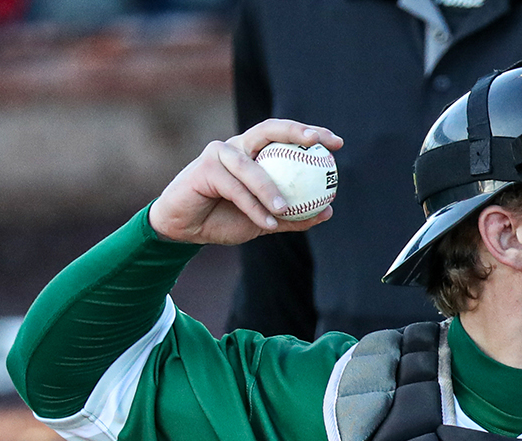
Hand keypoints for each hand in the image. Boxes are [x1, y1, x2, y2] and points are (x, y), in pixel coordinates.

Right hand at [149, 119, 343, 245]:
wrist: (185, 230)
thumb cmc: (224, 219)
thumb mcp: (266, 220)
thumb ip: (293, 216)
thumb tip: (328, 211)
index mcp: (254, 152)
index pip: (284, 135)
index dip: (310, 133)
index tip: (337, 143)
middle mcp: (238, 146)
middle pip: (269, 130)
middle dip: (296, 131)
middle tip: (318, 143)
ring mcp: (219, 153)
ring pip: (252, 168)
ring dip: (270, 189)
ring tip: (287, 209)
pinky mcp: (204, 168)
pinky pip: (236, 189)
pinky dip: (253, 207)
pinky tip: (268, 222)